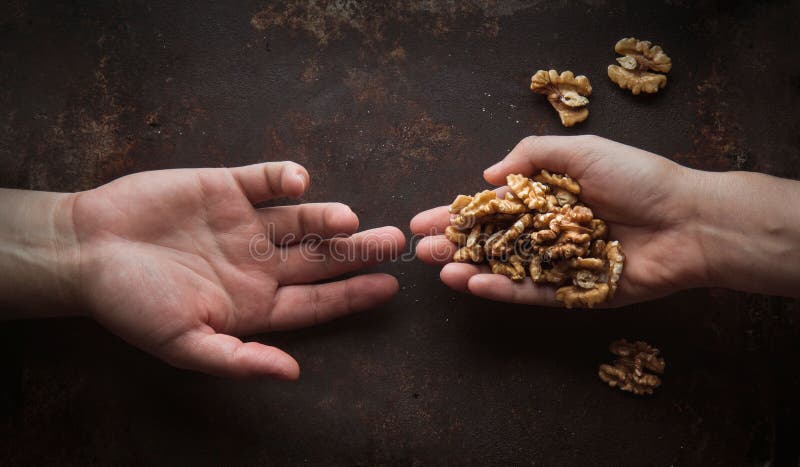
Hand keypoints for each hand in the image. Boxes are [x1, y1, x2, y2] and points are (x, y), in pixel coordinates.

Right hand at [68, 162, 403, 377]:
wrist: (84, 250)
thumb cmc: (130, 304)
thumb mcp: (183, 344)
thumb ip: (238, 359)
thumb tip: (291, 376)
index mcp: (254, 303)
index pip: (315, 301)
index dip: (352, 295)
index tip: (389, 288)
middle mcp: (258, 262)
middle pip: (320, 258)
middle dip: (357, 251)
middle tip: (395, 242)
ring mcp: (245, 224)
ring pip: (301, 220)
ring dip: (327, 216)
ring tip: (350, 218)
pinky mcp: (226, 188)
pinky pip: (265, 180)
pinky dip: (284, 179)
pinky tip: (301, 182)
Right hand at [411, 135, 709, 306]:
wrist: (688, 221)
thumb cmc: (638, 178)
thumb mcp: (581, 151)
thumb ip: (531, 156)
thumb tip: (488, 175)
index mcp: (549, 197)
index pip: (492, 209)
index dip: (457, 214)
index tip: (423, 220)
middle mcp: (549, 231)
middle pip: (491, 242)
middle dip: (454, 245)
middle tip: (419, 250)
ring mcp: (560, 264)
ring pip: (506, 270)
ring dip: (470, 270)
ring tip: (439, 269)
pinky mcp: (576, 293)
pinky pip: (533, 293)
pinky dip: (503, 291)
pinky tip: (473, 284)